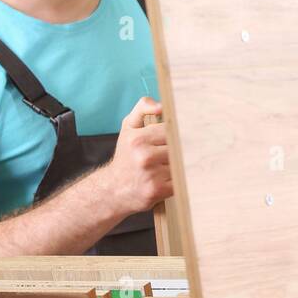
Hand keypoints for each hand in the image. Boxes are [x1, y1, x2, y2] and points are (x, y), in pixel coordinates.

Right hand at [100, 97, 172, 214]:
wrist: (112, 190)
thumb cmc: (126, 155)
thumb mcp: (128, 127)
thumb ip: (142, 108)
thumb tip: (161, 105)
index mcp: (138, 139)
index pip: (173, 130)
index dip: (179, 132)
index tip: (181, 135)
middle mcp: (144, 157)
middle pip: (179, 147)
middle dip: (182, 148)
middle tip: (185, 150)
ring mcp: (151, 175)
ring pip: (182, 162)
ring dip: (183, 163)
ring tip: (177, 164)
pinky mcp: (157, 191)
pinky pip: (181, 180)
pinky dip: (181, 179)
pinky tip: (175, 178)